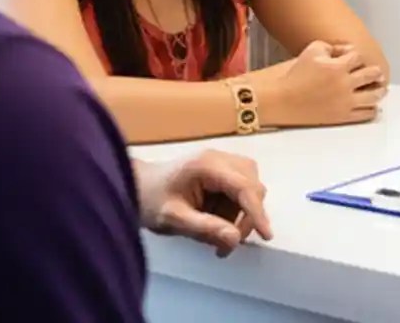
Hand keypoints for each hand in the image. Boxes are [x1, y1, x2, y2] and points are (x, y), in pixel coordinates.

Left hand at [135, 151, 272, 257]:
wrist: (133, 186)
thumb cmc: (149, 201)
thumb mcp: (173, 219)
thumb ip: (204, 228)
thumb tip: (236, 238)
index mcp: (207, 166)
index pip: (244, 187)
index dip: (257, 212)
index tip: (266, 236)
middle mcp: (218, 158)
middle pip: (251, 184)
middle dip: (248, 215)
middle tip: (228, 241)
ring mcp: (220, 162)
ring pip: (249, 187)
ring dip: (241, 212)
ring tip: (219, 232)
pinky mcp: (219, 170)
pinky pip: (239, 188)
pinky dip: (234, 208)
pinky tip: (216, 220)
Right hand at [262, 41, 386, 126]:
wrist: (280, 100)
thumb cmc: (293, 74)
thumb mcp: (311, 50)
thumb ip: (332, 47)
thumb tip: (346, 51)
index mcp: (337, 67)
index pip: (359, 56)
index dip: (356, 56)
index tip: (353, 59)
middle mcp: (344, 84)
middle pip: (372, 75)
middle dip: (375, 73)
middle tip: (377, 74)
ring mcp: (345, 102)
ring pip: (374, 96)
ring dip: (379, 91)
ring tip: (380, 89)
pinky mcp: (342, 117)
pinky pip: (366, 114)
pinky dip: (372, 109)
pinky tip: (371, 106)